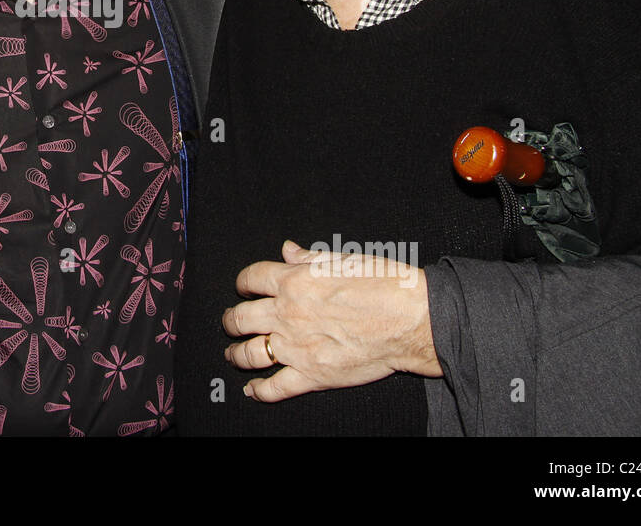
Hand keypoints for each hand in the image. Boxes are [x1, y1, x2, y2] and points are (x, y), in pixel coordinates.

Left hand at [222, 239, 440, 402]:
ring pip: (250, 353)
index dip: (242, 282)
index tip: (242, 287)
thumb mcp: (342, 259)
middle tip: (230, 322)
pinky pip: (275, 387)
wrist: (411, 319)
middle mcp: (288, 313)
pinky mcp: (312, 375)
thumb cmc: (384, 285)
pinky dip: (259, 390)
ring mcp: (297, 346)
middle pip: (240, 317)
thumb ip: (309, 258)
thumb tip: (288, 250)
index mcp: (294, 281)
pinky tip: (252, 389)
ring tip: (233, 354)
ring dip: (236, 354)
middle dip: (230, 320)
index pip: (251, 278)